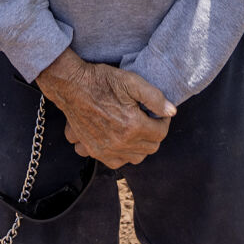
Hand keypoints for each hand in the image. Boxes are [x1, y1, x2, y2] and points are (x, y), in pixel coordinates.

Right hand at [35, 49, 173, 168]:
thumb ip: (154, 97)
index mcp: (132, 125)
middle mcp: (120, 143)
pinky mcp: (94, 151)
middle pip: (151, 147)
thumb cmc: (101, 80)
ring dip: (140, 146)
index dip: (164, 121)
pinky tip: (122, 140)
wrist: (71, 85)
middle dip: (154, 133)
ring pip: (136, 158)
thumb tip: (171, 111)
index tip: (159, 113)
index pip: (161, 133)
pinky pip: (117, 162)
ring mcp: (106, 150)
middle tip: (149, 119)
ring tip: (136, 129)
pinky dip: (123, 154)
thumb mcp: (131, 81)